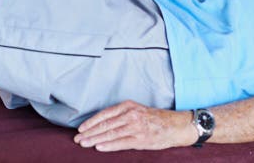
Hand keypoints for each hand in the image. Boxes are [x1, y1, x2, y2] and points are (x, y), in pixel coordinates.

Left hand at [74, 100, 197, 151]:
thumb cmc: (155, 118)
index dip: (91, 122)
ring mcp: (136, 127)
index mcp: (128, 106)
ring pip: (110, 133)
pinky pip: (121, 143)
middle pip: (105, 124)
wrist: (175, 126)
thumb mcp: (137, 110)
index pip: (105, 114)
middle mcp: (131, 115)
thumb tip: (102, 124)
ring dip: (95, 139)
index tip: (80, 129)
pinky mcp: (141, 139)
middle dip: (89, 132)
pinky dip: (108, 145)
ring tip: (84, 144)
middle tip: (77, 139)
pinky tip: (99, 147)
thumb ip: (122, 115)